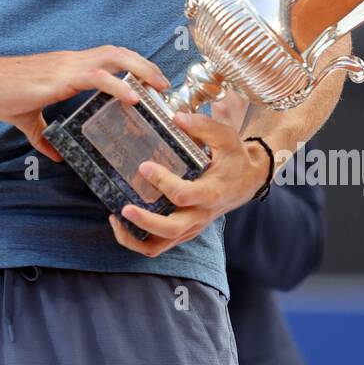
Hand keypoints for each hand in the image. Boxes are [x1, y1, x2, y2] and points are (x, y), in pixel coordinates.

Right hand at [0, 45, 171, 161]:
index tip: (150, 82)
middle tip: (165, 84)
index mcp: (68, 67)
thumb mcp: (27, 119)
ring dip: (141, 69)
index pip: (108, 58)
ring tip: (159, 87)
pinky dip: (120, 85)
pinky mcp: (61, 77)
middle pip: (119, 52)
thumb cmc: (0, 96)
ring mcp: (67, 66)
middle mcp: (72, 60)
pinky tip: (134, 97)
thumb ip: (43, 135)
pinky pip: (98, 76)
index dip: (131, 66)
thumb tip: (55, 155)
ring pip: (114, 57)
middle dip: (145, 65)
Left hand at [108, 109, 269, 256]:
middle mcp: (201, 215)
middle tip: (124, 208)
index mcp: (212, 192)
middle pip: (171, 230)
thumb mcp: (227, 138)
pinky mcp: (184, 231)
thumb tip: (176, 118)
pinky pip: (158, 246)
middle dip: (145, 221)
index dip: (162, 182)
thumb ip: (203, 126)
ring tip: (116, 219)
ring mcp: (192, 227)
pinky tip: (122, 223)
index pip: (185, 195)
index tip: (144, 166)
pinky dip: (137, 240)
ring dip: (135, 237)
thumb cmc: (235, 158)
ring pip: (161, 245)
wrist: (247, 182)